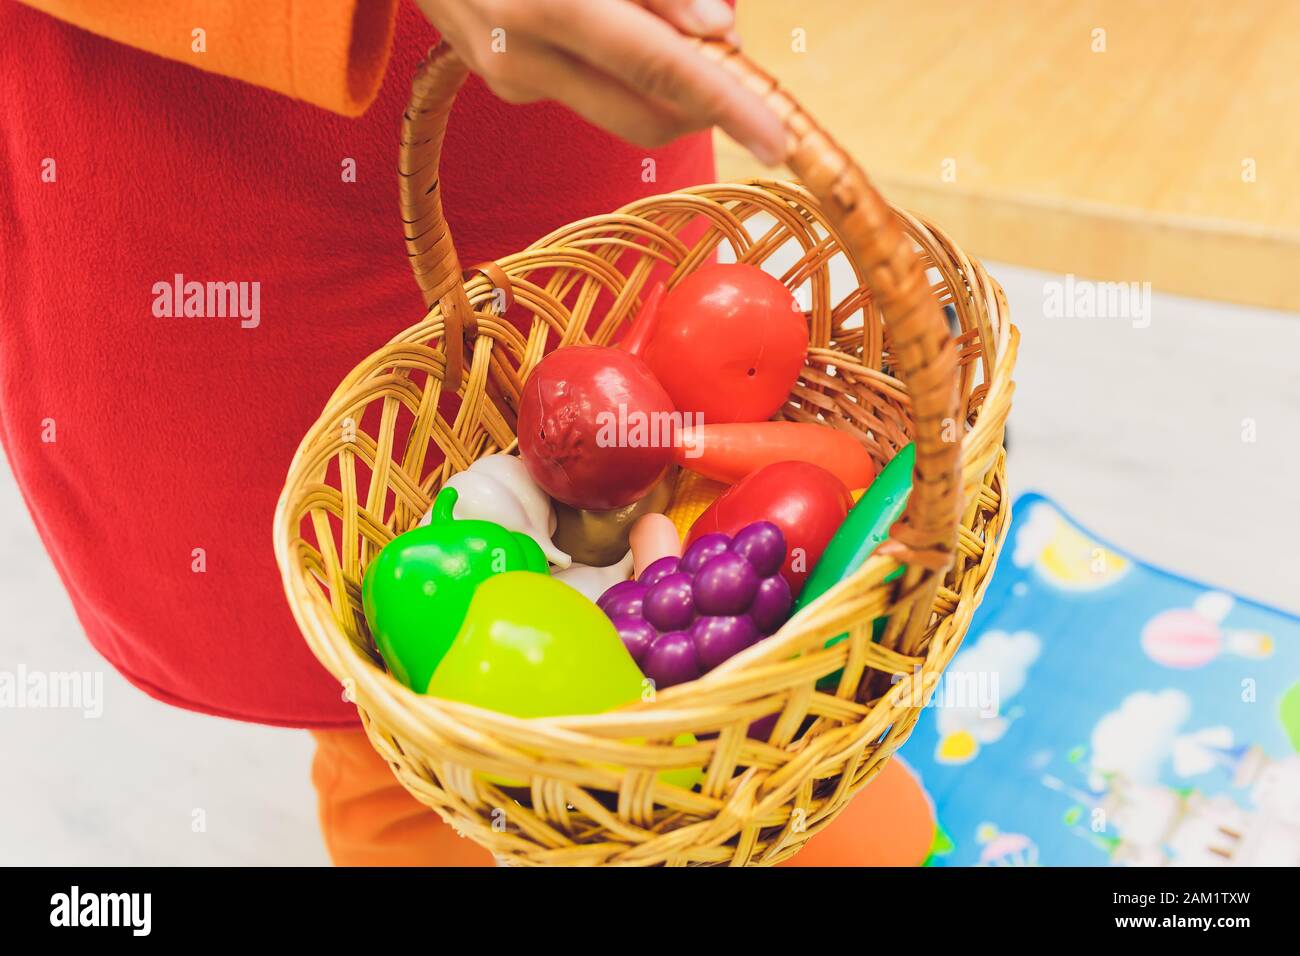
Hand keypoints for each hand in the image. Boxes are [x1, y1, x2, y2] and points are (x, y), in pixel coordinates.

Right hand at [414, 0, 785, 162]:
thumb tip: (716, 33)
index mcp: (551, 2)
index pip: (662, 71)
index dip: (727, 107)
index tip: (776, 141)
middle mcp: (525, 55)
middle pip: (647, 119)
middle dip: (703, 109)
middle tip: (733, 70)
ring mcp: (509, 79)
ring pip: (619, 111)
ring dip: (663, 88)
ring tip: (668, 28)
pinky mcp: (503, 86)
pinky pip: (583, 90)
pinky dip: (618, 70)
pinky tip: (602, 22)